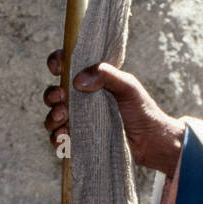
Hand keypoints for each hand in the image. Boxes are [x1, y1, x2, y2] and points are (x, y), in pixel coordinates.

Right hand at [43, 49, 184, 173]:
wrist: (151, 141)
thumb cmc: (141, 109)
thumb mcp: (127, 86)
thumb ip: (106, 74)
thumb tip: (78, 80)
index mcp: (91, 81)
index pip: (66, 66)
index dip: (57, 62)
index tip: (58, 67)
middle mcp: (81, 100)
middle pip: (54, 93)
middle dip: (51, 94)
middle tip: (61, 96)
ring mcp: (79, 121)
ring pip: (52, 117)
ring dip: (52, 116)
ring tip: (63, 116)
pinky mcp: (79, 141)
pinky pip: (59, 140)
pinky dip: (57, 137)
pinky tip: (65, 135)